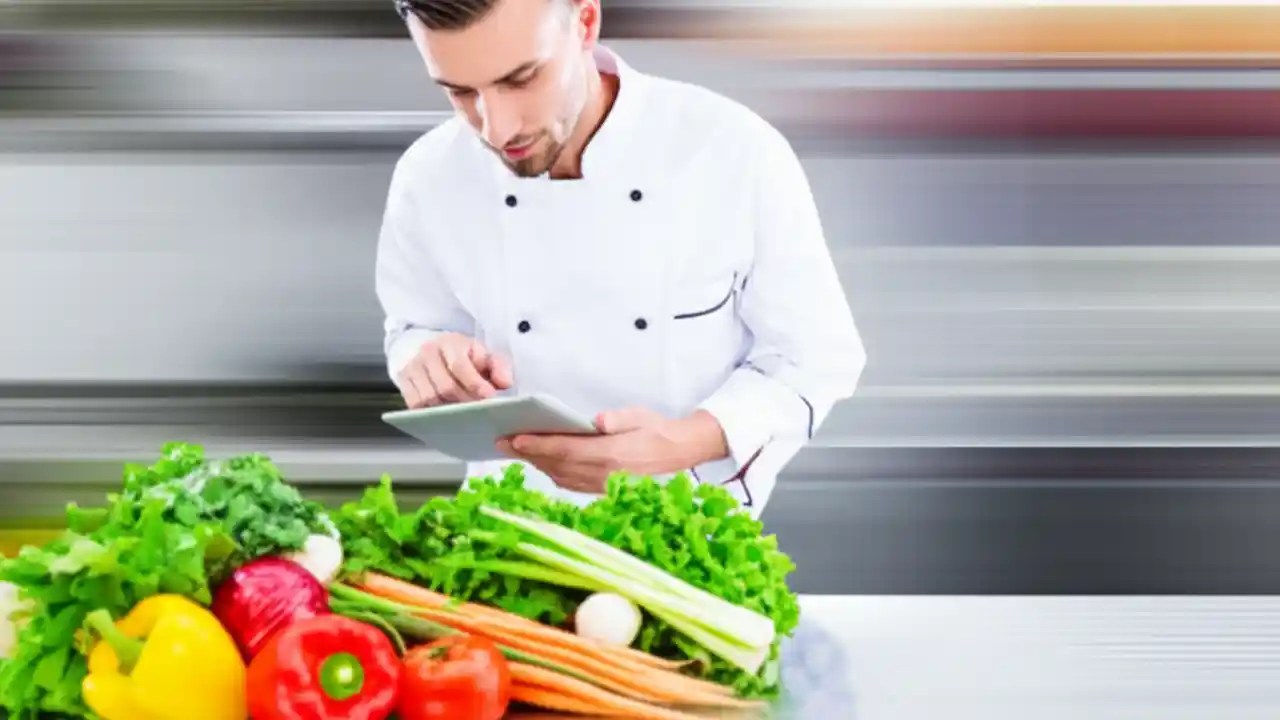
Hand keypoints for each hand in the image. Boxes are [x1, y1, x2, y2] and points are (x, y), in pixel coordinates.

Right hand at [396, 332, 513, 408]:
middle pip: (444, 387)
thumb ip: (498, 366)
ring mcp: (412, 368)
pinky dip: (431, 414)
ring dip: (448, 411)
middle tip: (479, 412)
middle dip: (464, 402)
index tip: (489, 398)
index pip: (460, 366)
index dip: (475, 384)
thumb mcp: (482, 354)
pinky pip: (415, 405)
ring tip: (463, 415)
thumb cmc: (461, 355)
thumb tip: (505, 383)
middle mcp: (427, 353)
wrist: (431, 349)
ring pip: (429, 399)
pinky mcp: (403, 383)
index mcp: (449, 343)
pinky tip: (445, 416)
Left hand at [496, 408, 728, 493]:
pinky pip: (572, 484)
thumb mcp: (640, 416)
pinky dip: (553, 474)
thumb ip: (617, 419)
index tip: (514, 438)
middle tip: (502, 442)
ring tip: (517, 451)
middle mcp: (604, 474)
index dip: (537, 445)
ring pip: (561, 476)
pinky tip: (543, 463)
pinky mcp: (605, 490)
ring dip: (537, 464)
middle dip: (528, 454)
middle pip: (557, 465)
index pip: (565, 450)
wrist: (680, 453)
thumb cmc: (658, 430)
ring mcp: (603, 485)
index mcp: (611, 454)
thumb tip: (597, 420)